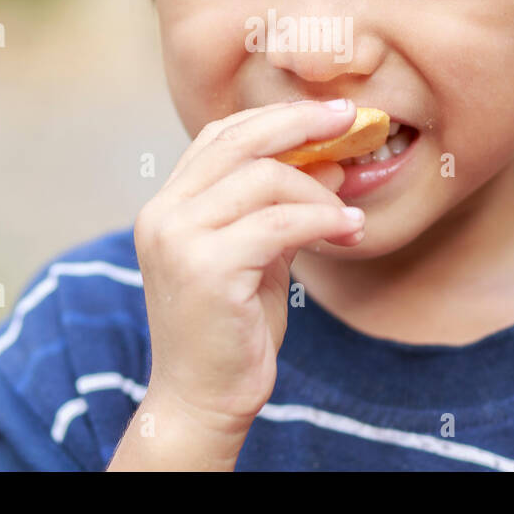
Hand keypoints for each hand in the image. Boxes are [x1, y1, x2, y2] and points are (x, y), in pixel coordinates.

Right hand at [132, 99, 364, 442]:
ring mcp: (178, 239)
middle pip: (238, 141)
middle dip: (300, 124)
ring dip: (319, 192)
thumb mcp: (258, 255)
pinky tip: (349, 230)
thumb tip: (329, 162)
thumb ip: (279, 208)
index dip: (275, 117)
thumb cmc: (233, 329)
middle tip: (350, 120)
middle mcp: (163, 214)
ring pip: (264, 180)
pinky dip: (322, 220)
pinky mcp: (206, 268)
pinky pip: (279, 224)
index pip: (219, 136)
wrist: (204, 400)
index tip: (327, 113)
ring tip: (350, 216)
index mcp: (166, 206)